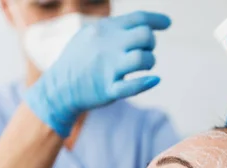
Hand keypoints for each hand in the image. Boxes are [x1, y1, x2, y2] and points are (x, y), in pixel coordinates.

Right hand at [25, 11, 170, 137]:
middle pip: (144, 36)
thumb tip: (143, 25)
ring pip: (143, 60)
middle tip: (146, 50)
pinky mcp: (108, 90)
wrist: (59, 88)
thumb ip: (113, 29)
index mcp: (103, 30)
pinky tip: (153, 80)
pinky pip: (134, 86)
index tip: (167, 24)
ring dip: (150, 62)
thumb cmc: (77, 61)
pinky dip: (147, 82)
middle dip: (151, 43)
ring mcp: (108, 68)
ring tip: (144, 66)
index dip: (157, 20)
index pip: (138, 18)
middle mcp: (107, 46)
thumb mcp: (89, 35)